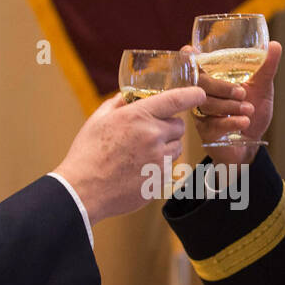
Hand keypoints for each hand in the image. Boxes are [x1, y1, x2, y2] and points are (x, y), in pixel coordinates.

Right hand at [55, 85, 205, 223]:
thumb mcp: (97, 120)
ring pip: (176, 147)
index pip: (175, 100)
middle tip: (149, 133)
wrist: (84, 190)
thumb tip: (128, 96)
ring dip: (166, 147)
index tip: (200, 94)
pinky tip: (138, 169)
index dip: (192, 95)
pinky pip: (169, 167)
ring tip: (141, 153)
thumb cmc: (87, 154)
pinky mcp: (160, 179)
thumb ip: (117, 104)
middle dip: (168, 127)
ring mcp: (158, 159)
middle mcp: (153, 136)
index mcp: (138, 116)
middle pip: (178, 126)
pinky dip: (159, 166)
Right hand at [191, 40, 280, 167]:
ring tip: (249, 110)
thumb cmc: (252, 112)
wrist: (253, 143)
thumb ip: (266, 68)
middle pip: (200, 84)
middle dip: (221, 87)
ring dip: (230, 106)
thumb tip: (274, 45)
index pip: (193, 65)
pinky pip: (213, 125)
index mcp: (213, 80)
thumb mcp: (261, 88)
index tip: (191, 51)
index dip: (188, 58)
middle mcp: (203, 95)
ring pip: (208, 105)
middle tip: (242, 93)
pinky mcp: (206, 134)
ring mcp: (202, 115)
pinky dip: (231, 122)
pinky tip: (244, 121)